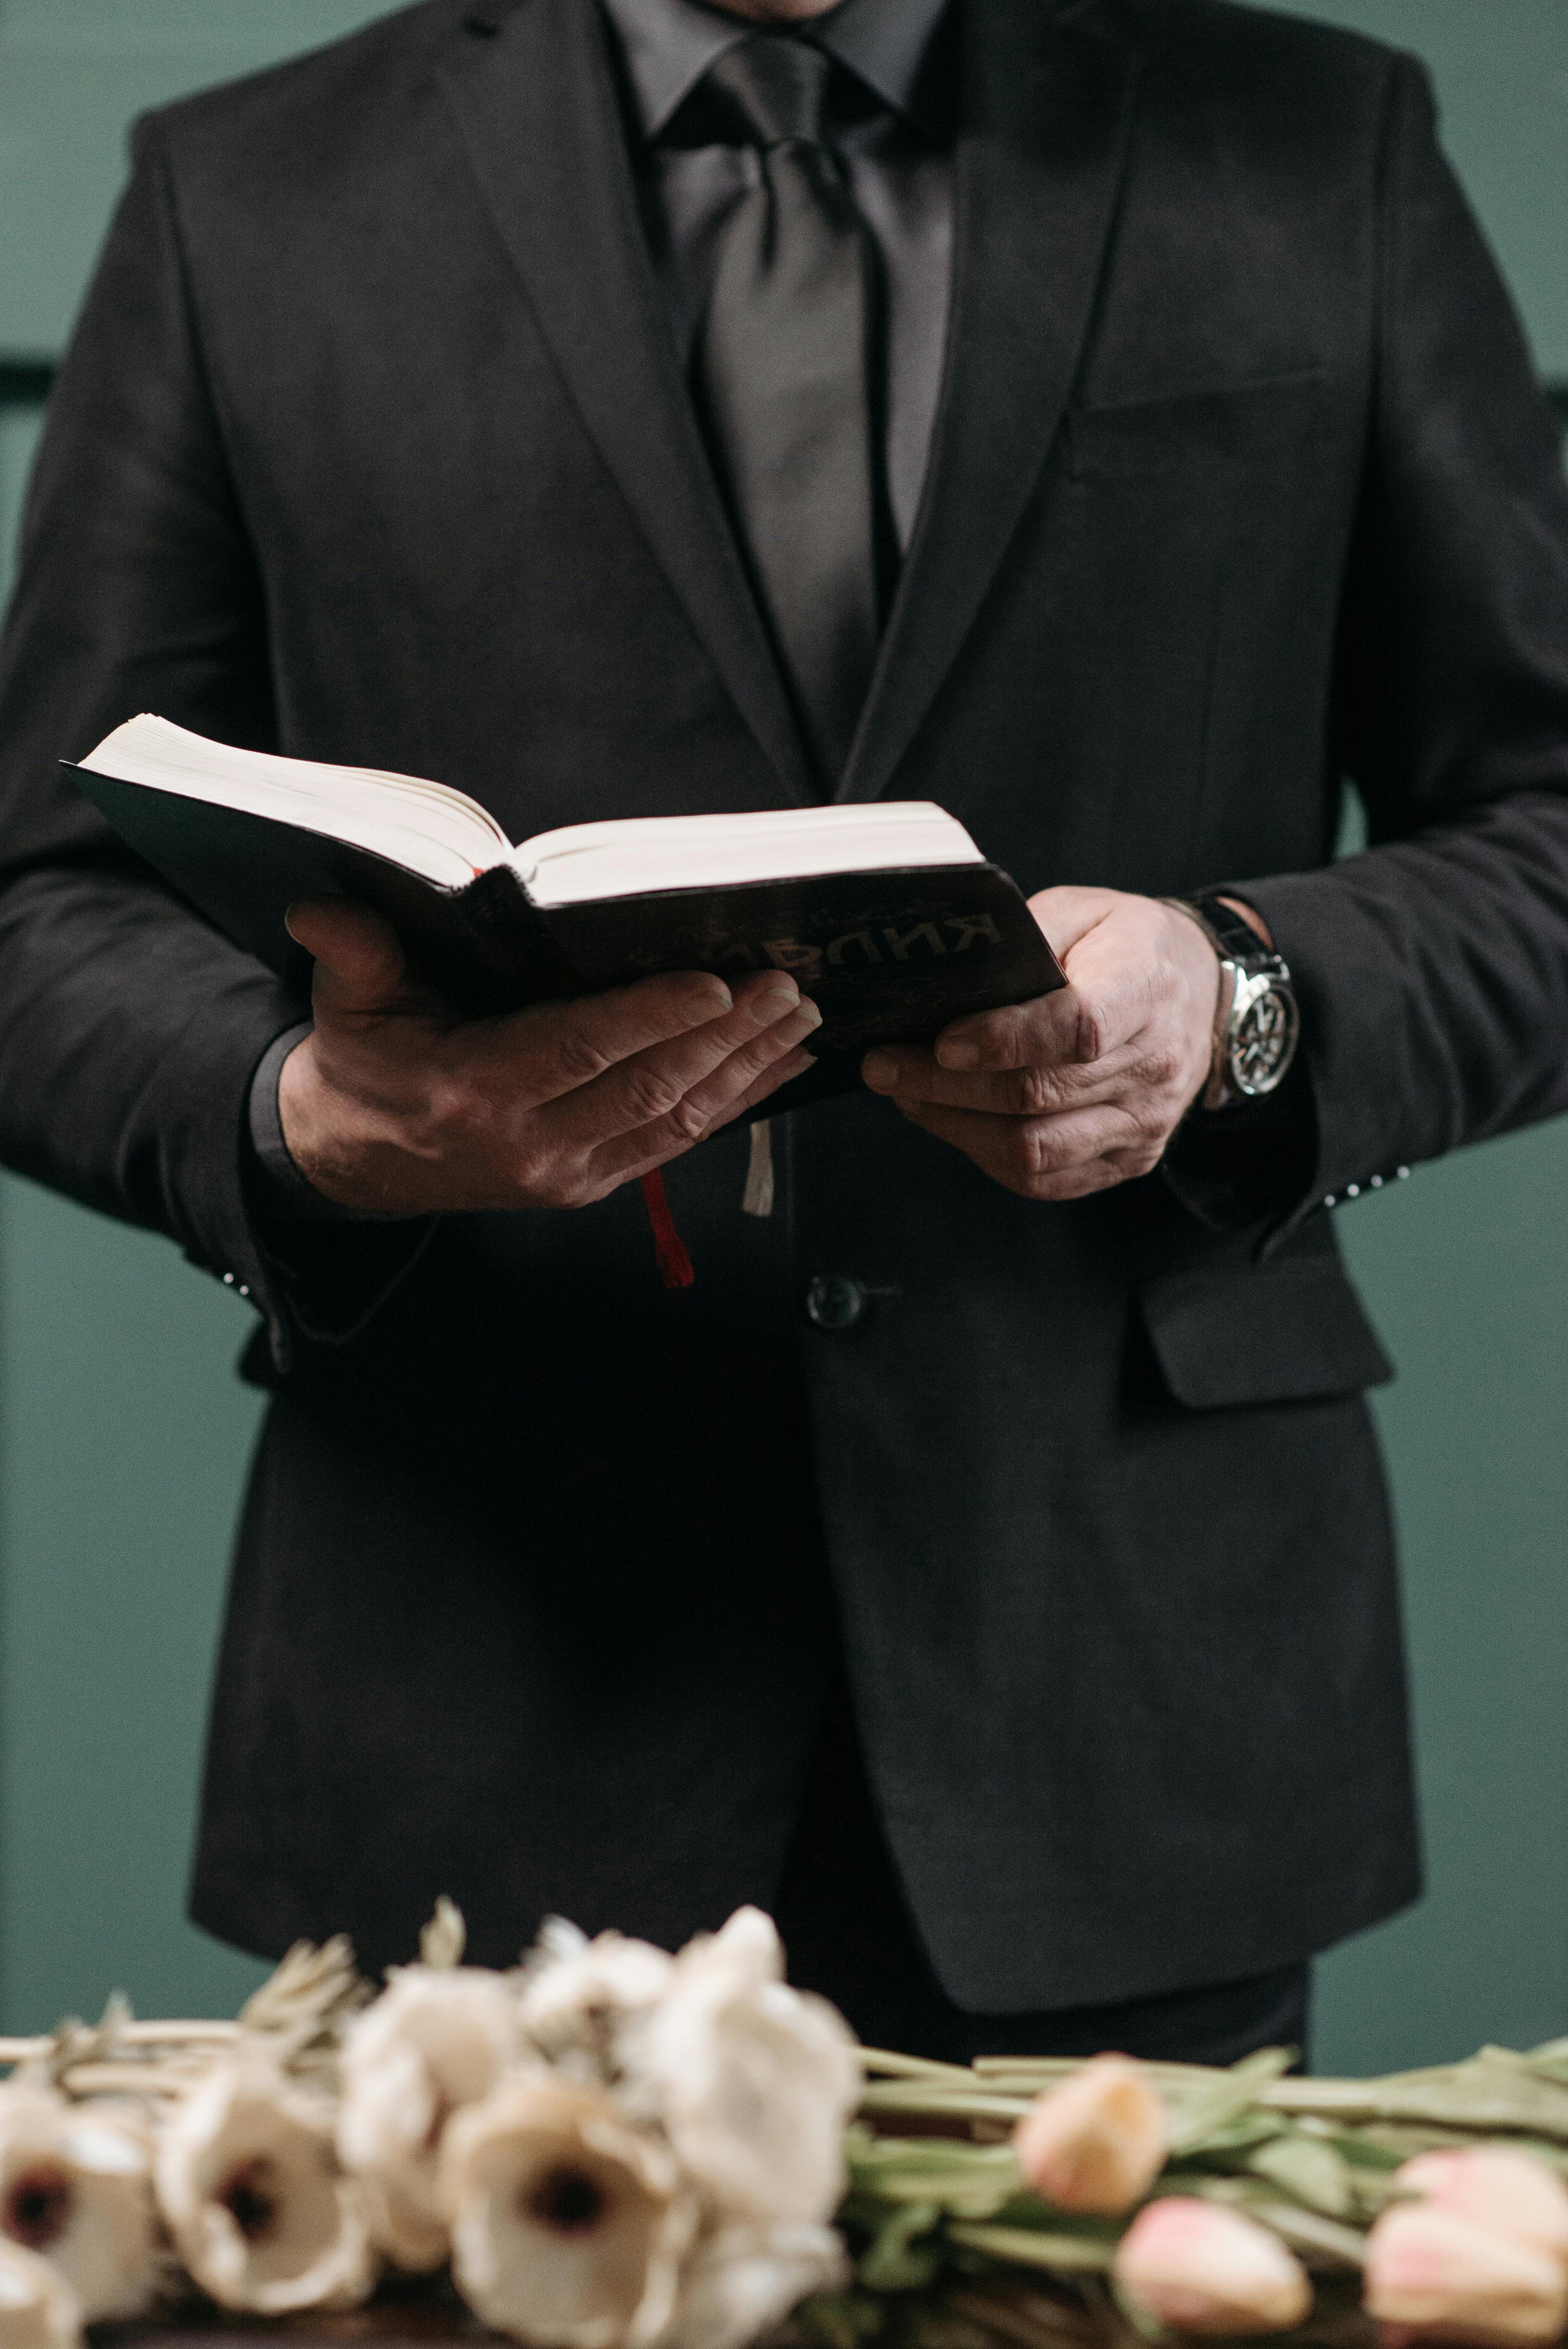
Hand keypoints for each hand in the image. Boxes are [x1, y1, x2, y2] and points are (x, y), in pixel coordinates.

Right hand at [277, 896, 820, 1214]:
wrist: (357, 1160)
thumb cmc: (365, 1061)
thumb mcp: (345, 1002)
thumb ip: (349, 952)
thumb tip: (318, 910)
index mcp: (472, 1090)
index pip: (577, 1049)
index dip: (650, 1017)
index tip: (715, 981)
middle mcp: (528, 1143)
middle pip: (645, 1087)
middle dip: (725, 1036)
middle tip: (786, 984)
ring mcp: (566, 1174)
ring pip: (675, 1121)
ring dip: (746, 1069)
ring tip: (800, 1017)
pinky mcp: (589, 1185)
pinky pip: (675, 1145)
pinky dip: (735, 1105)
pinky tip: (778, 1067)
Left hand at [860, 886, 1233, 1201]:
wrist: (1200, 993)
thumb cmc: (1126, 946)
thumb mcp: (1084, 910)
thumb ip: (1025, 939)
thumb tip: (951, 978)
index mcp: (1146, 989)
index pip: (1075, 1030)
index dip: (1004, 1040)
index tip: (942, 1040)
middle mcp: (1155, 1065)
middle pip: (1038, 1094)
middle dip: (944, 1085)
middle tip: (882, 1066)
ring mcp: (1145, 1121)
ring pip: (1035, 1148)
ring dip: (955, 1126)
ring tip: (907, 1095)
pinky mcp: (1131, 1158)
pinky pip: (1046, 1178)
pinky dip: (986, 1156)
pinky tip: (952, 1122)